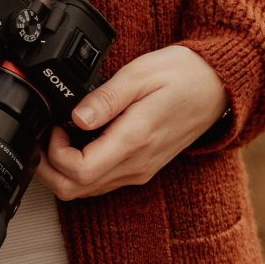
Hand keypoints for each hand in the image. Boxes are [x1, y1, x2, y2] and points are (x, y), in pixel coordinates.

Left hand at [34, 44, 227, 201]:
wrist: (219, 87)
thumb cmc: (183, 75)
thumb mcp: (141, 73)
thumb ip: (106, 97)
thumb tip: (76, 117)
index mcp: (134, 140)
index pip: (80, 171)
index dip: (55, 153)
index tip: (55, 125)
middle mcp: (136, 164)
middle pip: (76, 189)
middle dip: (49, 168)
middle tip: (46, 134)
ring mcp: (139, 170)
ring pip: (86, 190)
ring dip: (63, 170)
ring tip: (59, 134)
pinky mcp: (141, 168)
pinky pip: (101, 182)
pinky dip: (81, 169)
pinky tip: (78, 140)